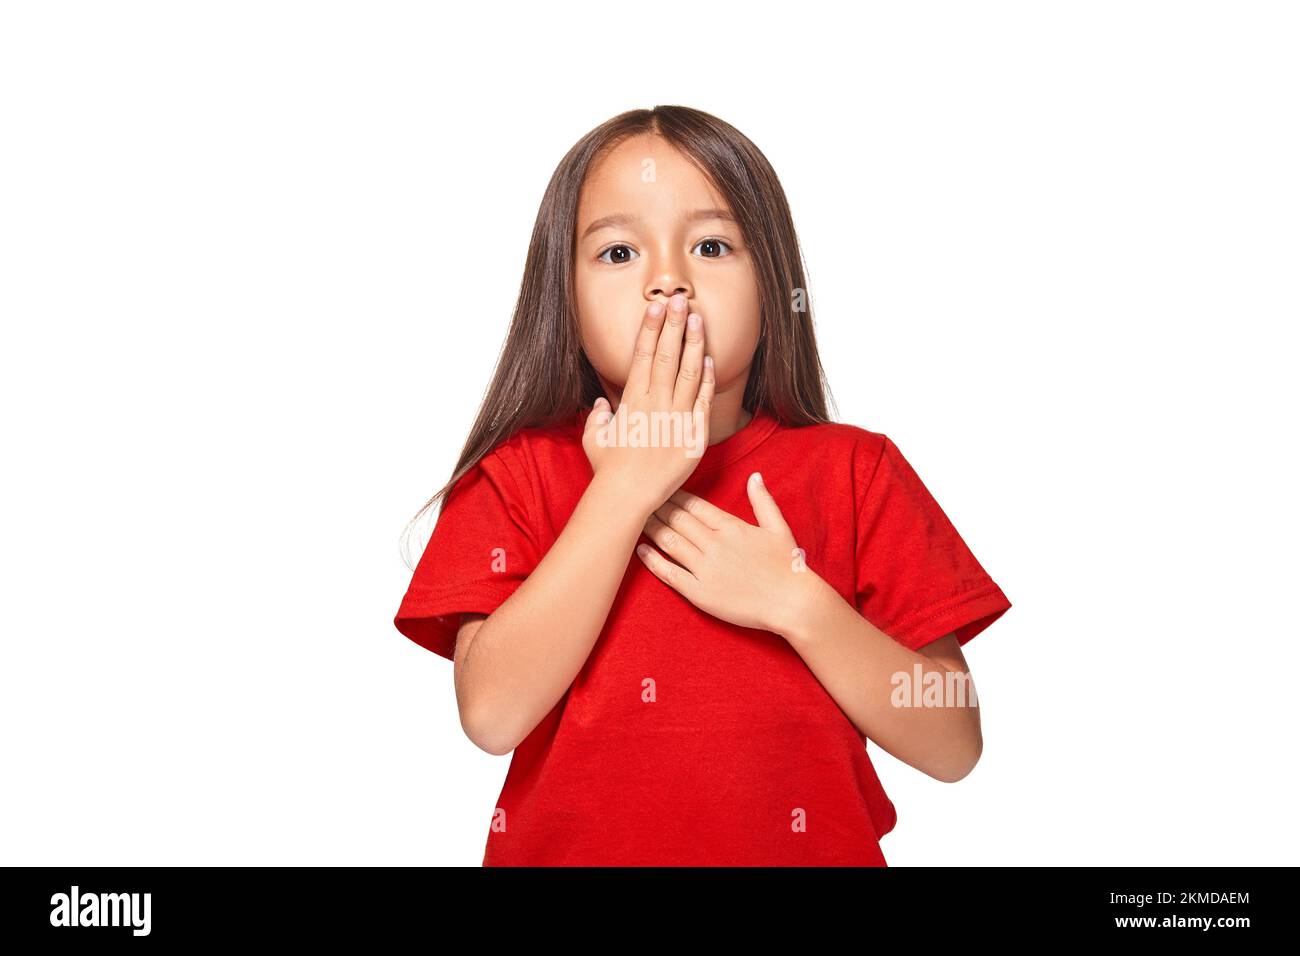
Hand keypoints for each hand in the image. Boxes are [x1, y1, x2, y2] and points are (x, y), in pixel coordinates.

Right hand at [582, 293, 713, 515]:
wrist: (628, 495)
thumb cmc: (608, 469)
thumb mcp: (595, 439)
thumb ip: (598, 418)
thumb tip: (601, 405)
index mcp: (632, 400)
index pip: (643, 354)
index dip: (651, 328)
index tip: (656, 307)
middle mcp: (655, 403)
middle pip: (667, 355)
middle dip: (674, 325)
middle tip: (680, 300)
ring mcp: (676, 417)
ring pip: (688, 372)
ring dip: (694, 343)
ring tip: (698, 319)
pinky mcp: (693, 434)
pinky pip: (702, 400)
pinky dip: (705, 379)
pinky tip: (709, 359)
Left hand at [635, 472, 822, 636]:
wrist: (793, 603)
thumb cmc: (787, 566)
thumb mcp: (778, 528)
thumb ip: (763, 501)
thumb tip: (754, 476)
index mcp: (731, 526)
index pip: (694, 504)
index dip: (673, 495)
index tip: (657, 487)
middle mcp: (715, 544)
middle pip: (677, 520)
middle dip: (655, 507)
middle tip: (636, 497)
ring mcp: (706, 569)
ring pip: (670, 542)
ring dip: (651, 529)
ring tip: (634, 518)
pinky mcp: (700, 593)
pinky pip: (670, 573)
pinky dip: (653, 561)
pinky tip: (641, 550)